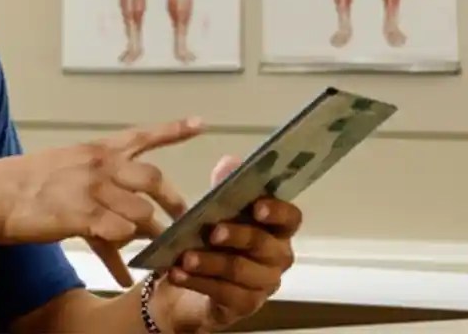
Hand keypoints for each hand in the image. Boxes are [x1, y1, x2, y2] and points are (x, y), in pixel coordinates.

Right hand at [0, 118, 203, 286]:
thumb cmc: (21, 182)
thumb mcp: (61, 166)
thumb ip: (93, 179)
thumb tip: (112, 199)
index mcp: (94, 150)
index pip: (141, 135)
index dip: (172, 130)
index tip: (199, 123)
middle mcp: (98, 165)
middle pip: (153, 179)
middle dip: (173, 201)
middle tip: (182, 220)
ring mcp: (91, 190)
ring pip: (141, 213)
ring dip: (151, 236)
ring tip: (154, 254)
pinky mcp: (80, 216)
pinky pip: (118, 237)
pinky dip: (124, 260)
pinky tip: (125, 275)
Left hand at [158, 155, 301, 332]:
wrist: (185, 283)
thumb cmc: (208, 242)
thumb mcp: (213, 212)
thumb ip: (223, 189)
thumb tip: (230, 161)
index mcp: (275, 230)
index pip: (291, 219)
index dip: (278, 212)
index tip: (258, 207)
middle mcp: (276, 257)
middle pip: (265, 245)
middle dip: (238, 236)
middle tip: (212, 232)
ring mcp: (262, 284)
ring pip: (241, 271)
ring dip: (211, 262)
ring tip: (185, 257)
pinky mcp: (244, 306)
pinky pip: (224, 294)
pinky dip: (198, 282)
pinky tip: (176, 273)